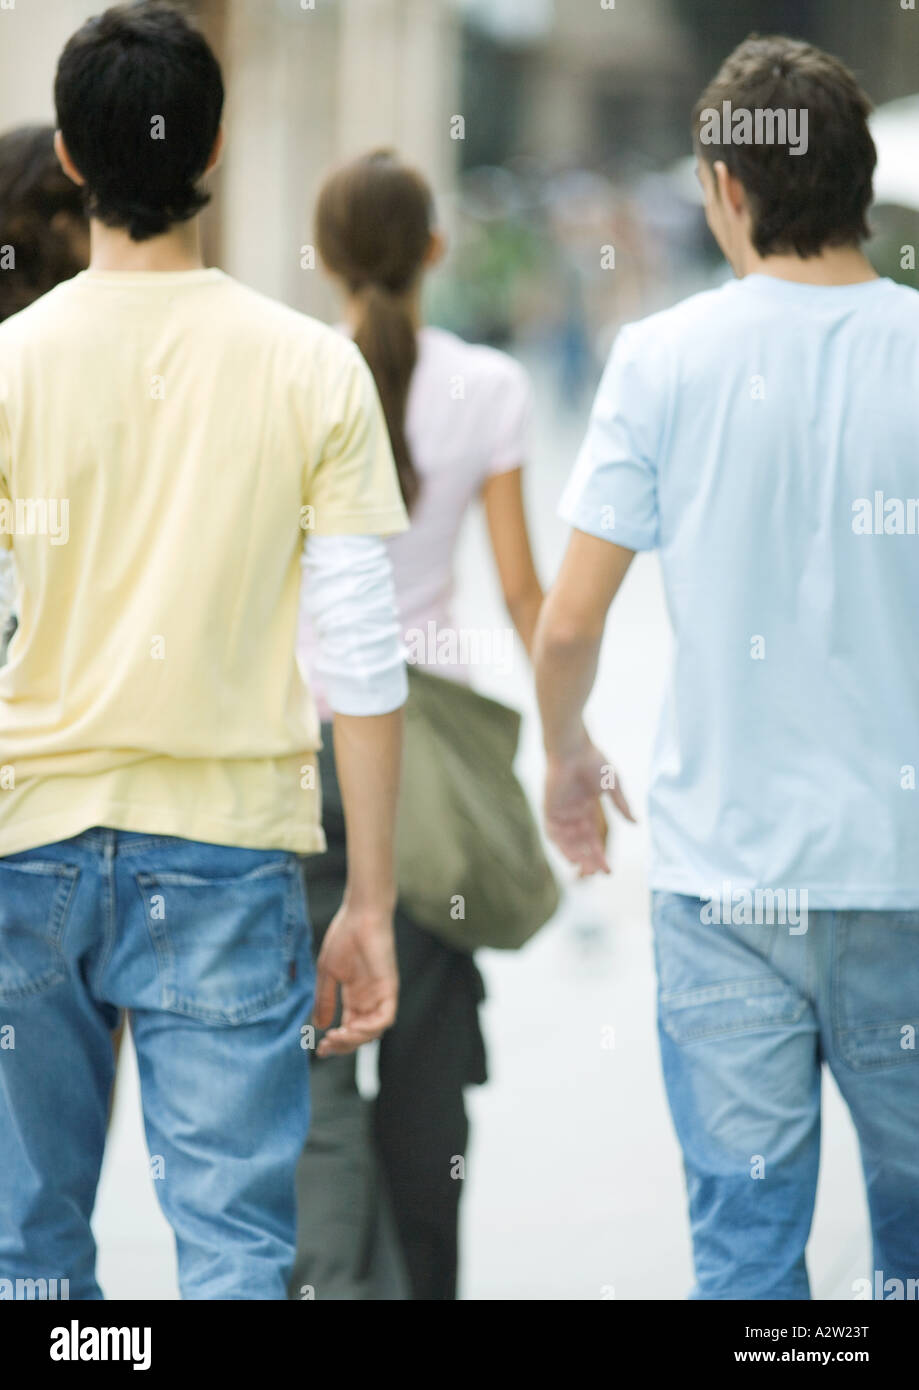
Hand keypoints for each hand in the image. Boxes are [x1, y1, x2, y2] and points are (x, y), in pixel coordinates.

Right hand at [312, 902, 398, 1056]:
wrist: (359, 915)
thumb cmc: (344, 937)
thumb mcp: (328, 973)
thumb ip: (324, 999)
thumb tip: (318, 1026)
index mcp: (355, 997)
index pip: (348, 1029)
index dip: (336, 1043)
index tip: (319, 1049)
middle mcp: (369, 1000)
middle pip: (360, 1035)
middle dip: (343, 1046)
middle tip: (326, 1045)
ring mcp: (380, 995)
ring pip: (373, 1032)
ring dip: (355, 1040)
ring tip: (337, 1037)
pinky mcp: (390, 988)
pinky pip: (385, 1018)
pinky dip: (370, 1028)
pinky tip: (352, 1027)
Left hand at [544, 734, 635, 876]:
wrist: (573, 749)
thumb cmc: (593, 761)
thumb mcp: (613, 786)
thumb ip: (622, 805)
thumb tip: (636, 823)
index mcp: (587, 808)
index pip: (593, 838)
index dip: (600, 855)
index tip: (609, 871)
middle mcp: (573, 814)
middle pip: (581, 844)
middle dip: (589, 860)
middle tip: (597, 874)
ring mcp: (561, 812)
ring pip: (567, 843)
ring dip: (576, 856)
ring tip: (586, 870)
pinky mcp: (549, 809)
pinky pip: (553, 834)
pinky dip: (561, 846)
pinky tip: (571, 857)